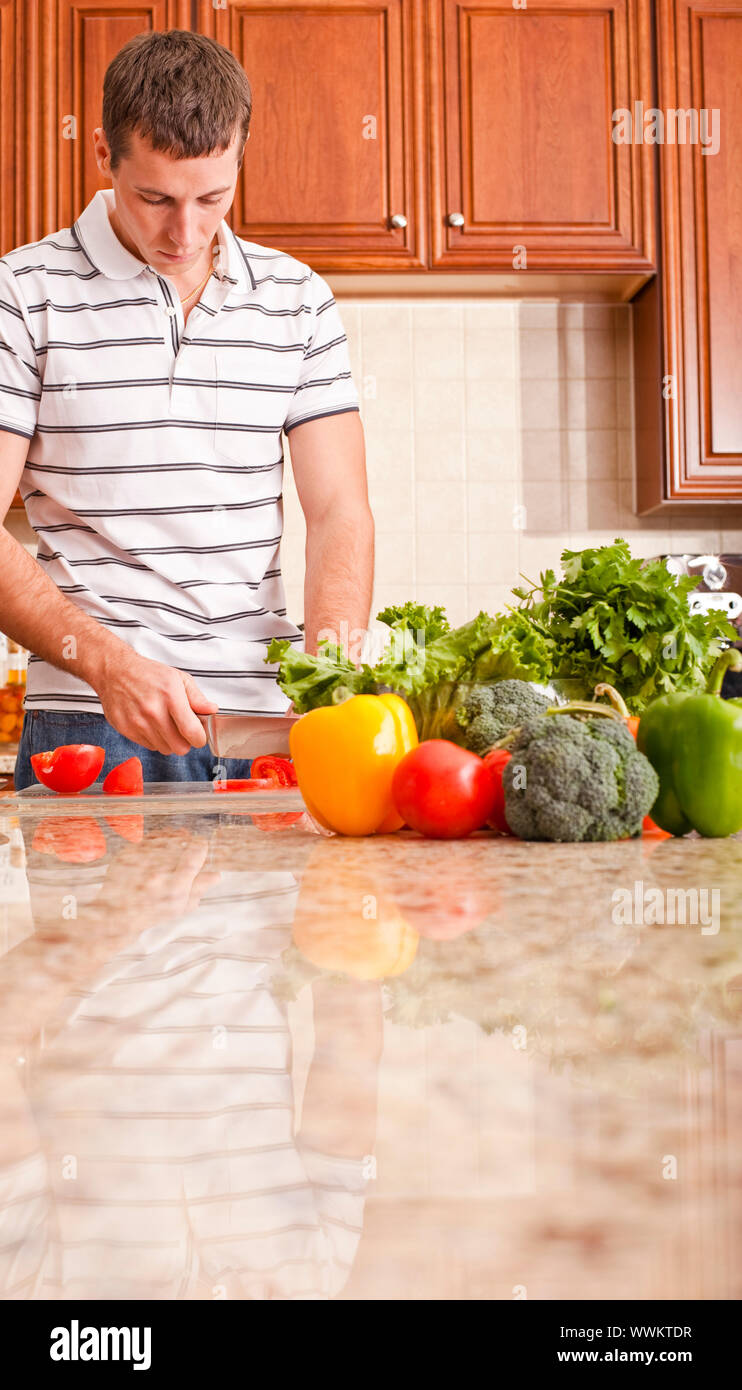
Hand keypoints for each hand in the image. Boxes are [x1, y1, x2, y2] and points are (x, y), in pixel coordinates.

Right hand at [94, 648, 218, 754]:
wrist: (114, 671)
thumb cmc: (148, 674)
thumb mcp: (178, 678)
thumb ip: (197, 697)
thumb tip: (212, 711)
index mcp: (171, 697)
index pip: (192, 733)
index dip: (200, 738)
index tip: (199, 735)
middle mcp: (153, 712)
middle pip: (180, 747)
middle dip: (185, 741)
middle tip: (182, 730)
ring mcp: (137, 723)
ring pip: (165, 749)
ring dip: (169, 741)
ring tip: (165, 724)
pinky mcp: (126, 730)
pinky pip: (149, 746)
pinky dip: (154, 739)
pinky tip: (151, 724)